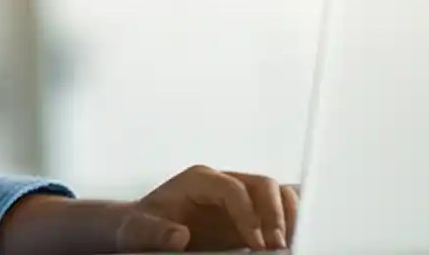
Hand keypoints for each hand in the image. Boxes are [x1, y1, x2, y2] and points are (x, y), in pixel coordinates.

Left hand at [118, 165, 299, 251]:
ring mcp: (241, 197)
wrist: (144, 229)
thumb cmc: (141, 226)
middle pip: (263, 184)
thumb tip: (179, 235)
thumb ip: (154, 231)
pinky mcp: (250, 215)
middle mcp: (224, 182)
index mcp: (199, 180)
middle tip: (278, 248)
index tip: (256, 244)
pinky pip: (280, 210)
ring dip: (289, 218)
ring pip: (278, 193)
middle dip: (275, 215)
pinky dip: (290, 224)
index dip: (249, 214)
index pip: (233, 188)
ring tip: (288, 246)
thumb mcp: (138, 230)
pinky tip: (291, 244)